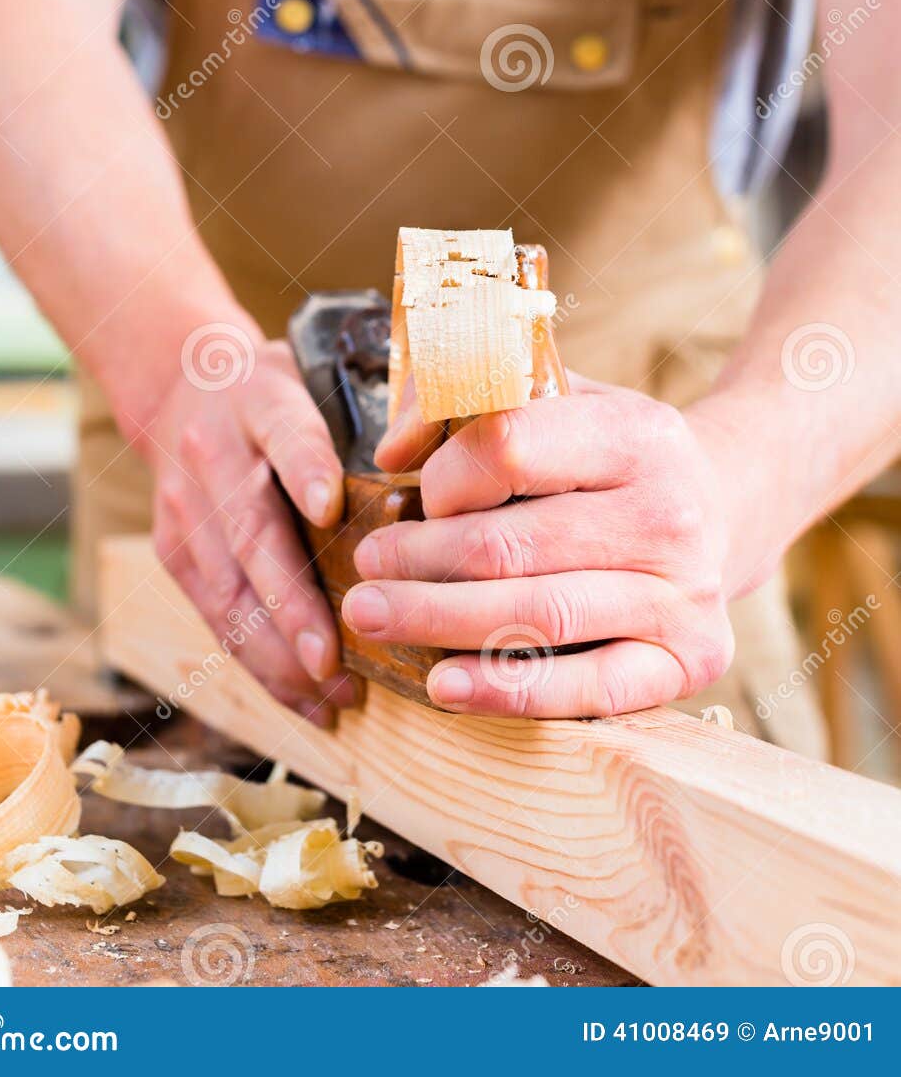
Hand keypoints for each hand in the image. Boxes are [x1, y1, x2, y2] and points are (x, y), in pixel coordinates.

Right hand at [149, 324, 359, 724]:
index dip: (305, 469)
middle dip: (290, 603)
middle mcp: (213, 456)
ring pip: (228, 591)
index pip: (285, 432)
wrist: (180, 384)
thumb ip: (370, 414)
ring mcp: (185, 509)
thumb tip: (442, 478)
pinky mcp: (173, 552)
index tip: (330, 505)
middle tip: (332, 659)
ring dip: (279, 652)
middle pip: (250, 532)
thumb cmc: (277, 392)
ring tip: (332, 696)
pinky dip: (262, 664)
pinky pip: (217, 617)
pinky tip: (305, 699)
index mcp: (259, 401)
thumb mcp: (317, 375)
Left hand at [342, 377, 737, 718]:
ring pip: (540, 615)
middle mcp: (668, 513)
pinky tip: (444, 686)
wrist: (727, 505)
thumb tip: (394, 449)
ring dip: (439, 620)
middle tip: (363, 567)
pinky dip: (510, 692)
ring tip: (374, 616)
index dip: (444, 475)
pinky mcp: (687, 661)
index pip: (512, 447)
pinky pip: (590, 688)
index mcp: (634, 433)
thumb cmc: (613, 455)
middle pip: (514, 544)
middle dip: (420, 559)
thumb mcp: (561, 398)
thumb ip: (473, 401)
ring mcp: (682, 593)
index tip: (413, 494)